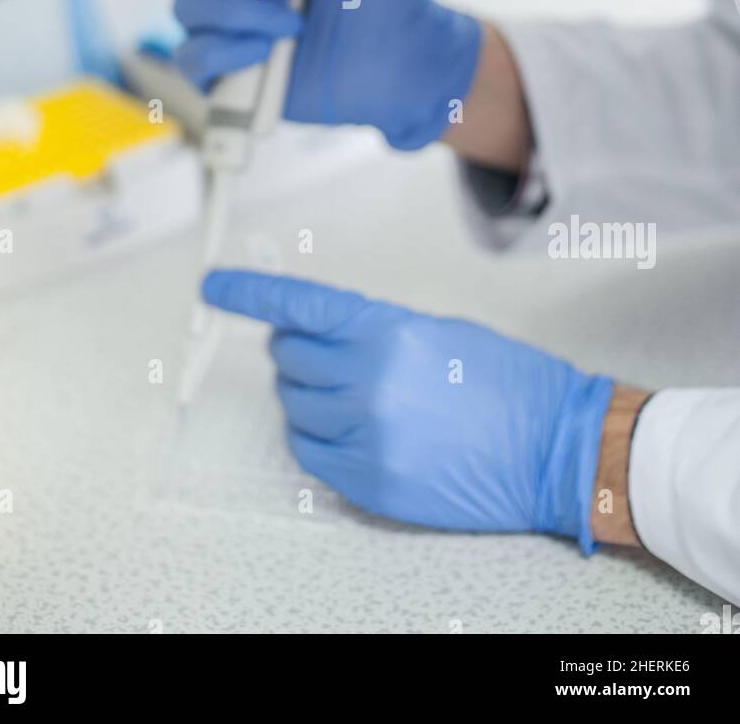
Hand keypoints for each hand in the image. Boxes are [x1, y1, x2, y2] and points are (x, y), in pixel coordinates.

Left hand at [203, 269, 614, 548]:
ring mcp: (367, 435)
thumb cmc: (506, 383)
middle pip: (289, 358)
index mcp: (386, 331)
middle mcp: (369, 381)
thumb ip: (370, 329)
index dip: (250, 292)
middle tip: (327, 353)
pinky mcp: (371, 481)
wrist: (553, 448)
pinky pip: (310, 452)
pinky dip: (316, 436)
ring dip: (309, 395)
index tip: (216, 286)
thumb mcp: (436, 331)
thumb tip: (315, 333)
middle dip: (298, 350)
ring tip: (353, 393)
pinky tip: (347, 427)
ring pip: (294, 406)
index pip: (299, 304)